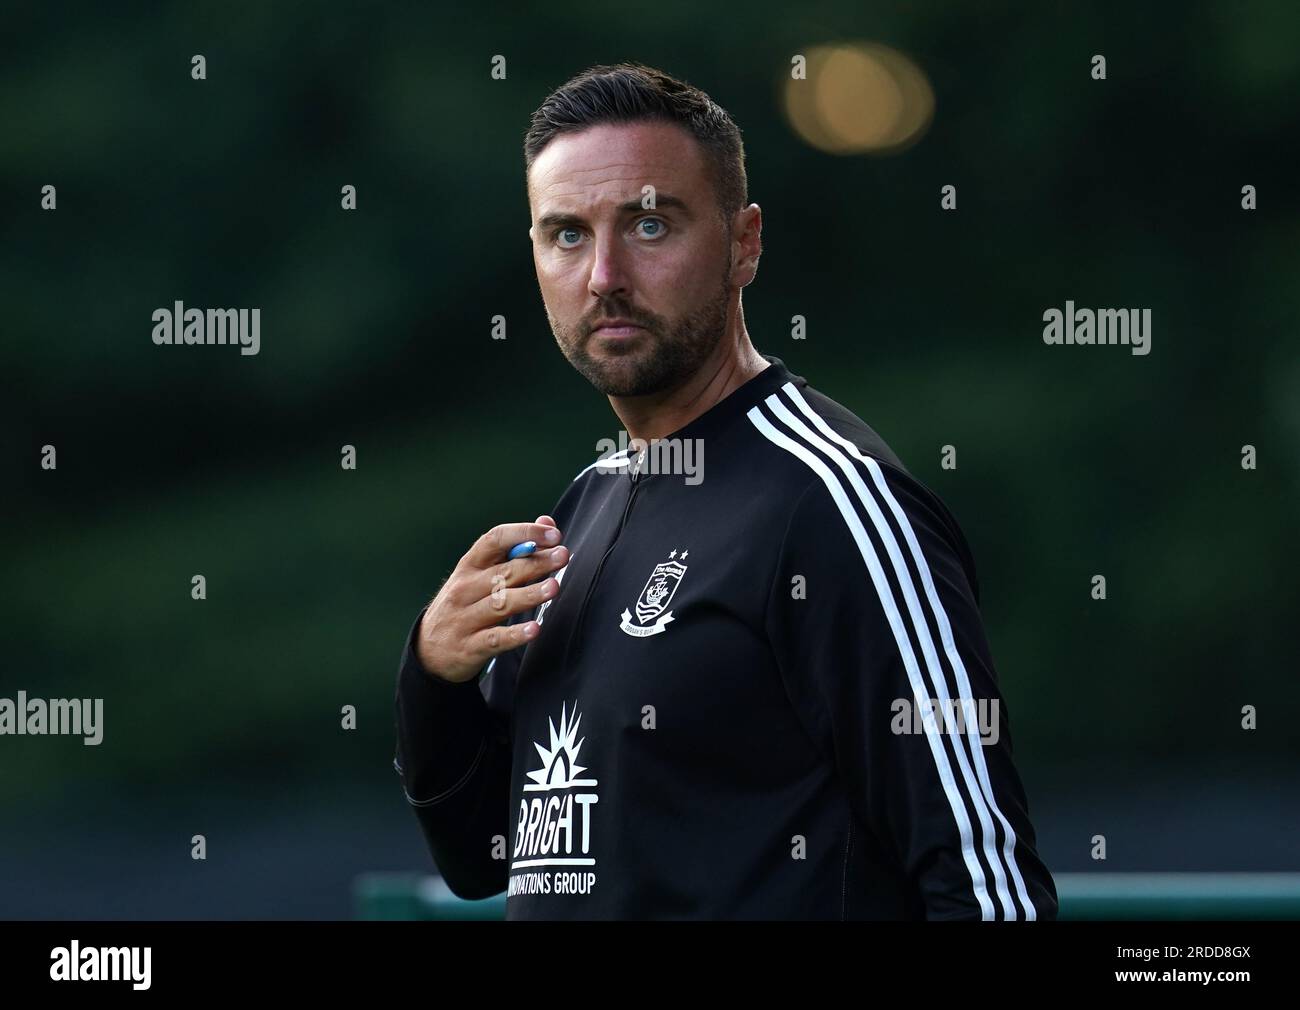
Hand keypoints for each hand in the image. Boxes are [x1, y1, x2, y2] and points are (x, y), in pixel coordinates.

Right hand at [416, 515, 567, 682]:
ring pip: (500, 603)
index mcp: (469, 566)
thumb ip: (514, 550)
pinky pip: (495, 639)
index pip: (495, 540)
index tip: (553, 534)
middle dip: (536, 563)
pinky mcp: (470, 647)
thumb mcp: (479, 575)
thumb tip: (547, 522)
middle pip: (504, 572)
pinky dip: (515, 634)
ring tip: (553, 587)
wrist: (428, 652)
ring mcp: (465, 618)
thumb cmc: (464, 605)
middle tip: (562, 556)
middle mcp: (465, 589)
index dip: (524, 534)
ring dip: (528, 594)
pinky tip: (534, 629)